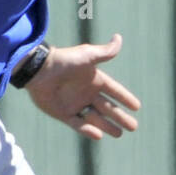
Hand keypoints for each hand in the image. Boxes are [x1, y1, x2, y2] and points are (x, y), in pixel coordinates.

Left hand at [25, 33, 140, 139]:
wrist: (38, 70)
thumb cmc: (64, 61)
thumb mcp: (87, 55)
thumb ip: (105, 52)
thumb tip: (119, 38)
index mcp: (94, 79)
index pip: (114, 90)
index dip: (125, 98)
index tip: (137, 107)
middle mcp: (86, 93)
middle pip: (108, 108)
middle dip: (121, 117)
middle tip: (133, 127)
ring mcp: (75, 104)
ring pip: (95, 118)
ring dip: (107, 126)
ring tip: (119, 134)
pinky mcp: (63, 114)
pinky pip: (78, 124)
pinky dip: (88, 130)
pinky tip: (99, 136)